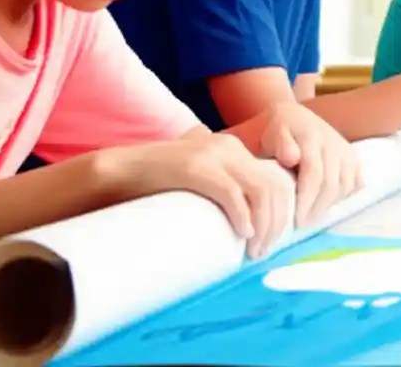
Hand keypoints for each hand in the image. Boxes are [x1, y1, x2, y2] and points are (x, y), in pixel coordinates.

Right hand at [105, 132, 288, 258]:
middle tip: (263, 253)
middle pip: (274, 188)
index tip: (275, 242)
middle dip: (276, 224)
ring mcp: (213, 155)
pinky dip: (242, 215)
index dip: (282, 213)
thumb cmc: (158, 185)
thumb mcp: (201, 181)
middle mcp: (230, 147)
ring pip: (260, 192)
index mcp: (235, 150)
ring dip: (264, 225)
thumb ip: (224, 188)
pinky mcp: (195, 168)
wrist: (118, 173)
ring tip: (253, 250)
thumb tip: (248, 223)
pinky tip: (243, 233)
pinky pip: (231, 193)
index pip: (276, 181)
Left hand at [251, 103, 362, 228]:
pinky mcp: (353, 156)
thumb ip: (281, 144)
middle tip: (302, 223)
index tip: (295, 219)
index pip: (314, 174)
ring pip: (346, 185)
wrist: (293, 116)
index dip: (306, 200)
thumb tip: (293, 158)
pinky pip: (357, 182)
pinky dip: (345, 195)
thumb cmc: (276, 131)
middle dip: (317, 208)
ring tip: (313, 215)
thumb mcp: (270, 134)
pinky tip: (328, 202)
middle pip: (332, 184)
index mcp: (311, 136)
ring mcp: (346, 149)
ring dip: (330, 204)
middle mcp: (333, 142)